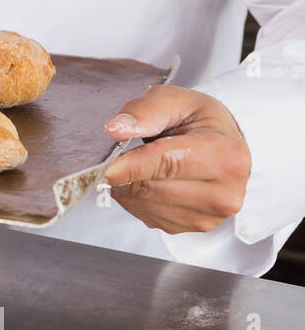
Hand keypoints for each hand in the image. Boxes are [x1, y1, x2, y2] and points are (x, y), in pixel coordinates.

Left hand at [101, 85, 250, 233]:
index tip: (102, 168)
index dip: (129, 166)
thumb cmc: (197, 120)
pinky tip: (147, 180)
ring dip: (127, 184)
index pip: (165, 164)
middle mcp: (224, 193)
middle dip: (124, 170)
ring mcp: (207, 217)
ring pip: (142, 203)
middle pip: (149, 187)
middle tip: (120, 153)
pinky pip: (144, 214)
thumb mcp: (177, 100)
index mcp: (227, 156)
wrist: (220, 146)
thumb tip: (116, 129)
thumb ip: (147, 110)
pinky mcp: (189, 228)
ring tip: (140, 163)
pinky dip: (134, 198)